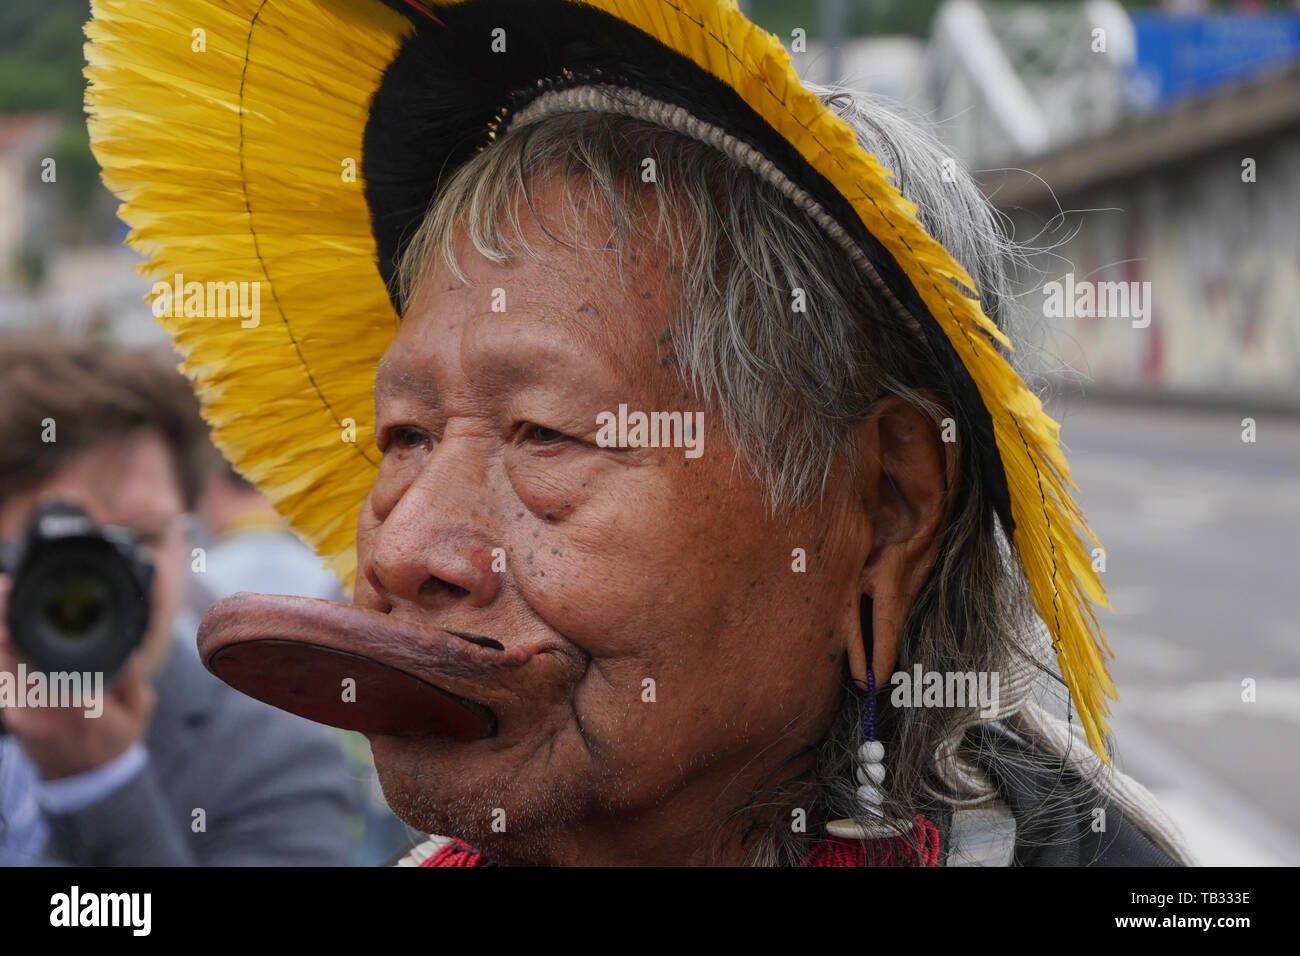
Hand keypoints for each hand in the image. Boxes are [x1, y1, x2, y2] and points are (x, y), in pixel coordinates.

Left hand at [0, 574, 154, 779]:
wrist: (86, 779)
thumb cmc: (114, 741)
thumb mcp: (138, 710)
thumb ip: (132, 678)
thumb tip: (131, 646)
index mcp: (77, 710)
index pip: (43, 667)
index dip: (21, 636)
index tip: (15, 602)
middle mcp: (41, 712)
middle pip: (8, 661)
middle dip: (4, 622)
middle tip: (4, 587)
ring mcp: (19, 714)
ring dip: (1, 633)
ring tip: (4, 596)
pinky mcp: (10, 712)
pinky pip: (0, 676)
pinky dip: (3, 648)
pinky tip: (6, 625)